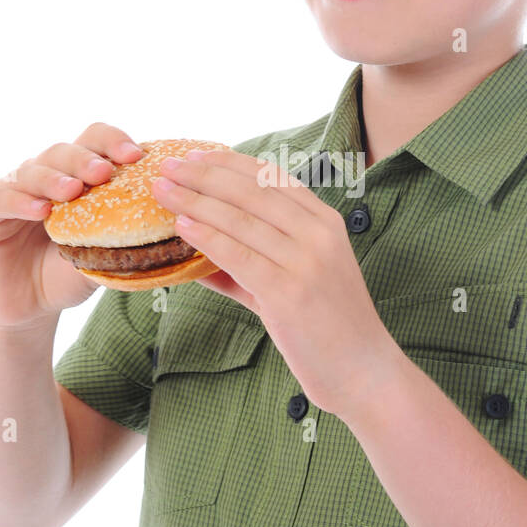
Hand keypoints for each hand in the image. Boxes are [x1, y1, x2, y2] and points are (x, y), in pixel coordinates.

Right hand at [0, 124, 143, 328]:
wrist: (29, 307)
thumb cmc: (69, 274)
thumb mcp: (103, 253)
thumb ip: (125, 234)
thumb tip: (174, 223)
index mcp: (74, 174)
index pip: (93, 141)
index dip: (113, 142)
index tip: (137, 155)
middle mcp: (42, 175)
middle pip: (63, 151)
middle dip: (85, 159)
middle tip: (104, 172)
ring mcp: (11, 190)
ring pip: (32, 171)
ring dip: (55, 177)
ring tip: (73, 190)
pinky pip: (1, 199)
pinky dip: (20, 201)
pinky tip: (40, 210)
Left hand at [151, 148, 400, 416]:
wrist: (364, 372)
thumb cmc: (328, 329)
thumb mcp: (295, 282)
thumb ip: (249, 265)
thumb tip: (198, 254)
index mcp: (326, 222)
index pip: (271, 177)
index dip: (228, 162)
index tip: (193, 154)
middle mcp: (319, 234)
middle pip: (251, 190)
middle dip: (203, 175)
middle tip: (166, 167)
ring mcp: (306, 261)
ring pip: (240, 219)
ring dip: (195, 201)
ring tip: (162, 192)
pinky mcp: (289, 292)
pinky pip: (238, 255)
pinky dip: (207, 237)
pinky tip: (182, 227)